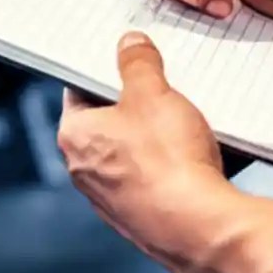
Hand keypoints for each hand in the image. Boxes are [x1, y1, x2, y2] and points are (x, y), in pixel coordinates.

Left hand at [58, 31, 245, 266]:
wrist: (198, 227)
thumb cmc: (166, 162)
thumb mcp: (152, 92)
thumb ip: (138, 63)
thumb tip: (130, 46)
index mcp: (74, 135)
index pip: (78, 91)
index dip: (103, 72)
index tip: (125, 62)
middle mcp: (85, 171)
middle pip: (107, 123)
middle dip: (135, 105)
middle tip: (161, 90)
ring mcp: (113, 199)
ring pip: (133, 153)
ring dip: (156, 137)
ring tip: (184, 124)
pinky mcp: (142, 218)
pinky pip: (155, 181)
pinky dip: (172, 168)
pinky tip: (195, 160)